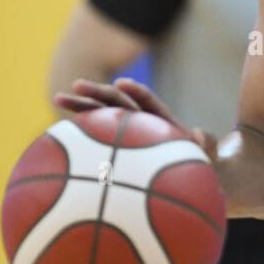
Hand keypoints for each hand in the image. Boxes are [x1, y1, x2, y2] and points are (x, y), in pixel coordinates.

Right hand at [53, 77, 217, 162]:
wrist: (196, 180)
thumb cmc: (203, 168)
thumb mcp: (209, 157)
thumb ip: (208, 145)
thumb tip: (200, 135)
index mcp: (162, 123)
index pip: (148, 103)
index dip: (137, 92)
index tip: (122, 84)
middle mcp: (141, 124)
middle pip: (117, 103)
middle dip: (98, 93)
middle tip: (75, 86)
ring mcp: (126, 136)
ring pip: (100, 118)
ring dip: (81, 106)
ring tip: (58, 98)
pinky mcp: (115, 150)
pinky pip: (94, 144)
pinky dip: (77, 141)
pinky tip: (54, 141)